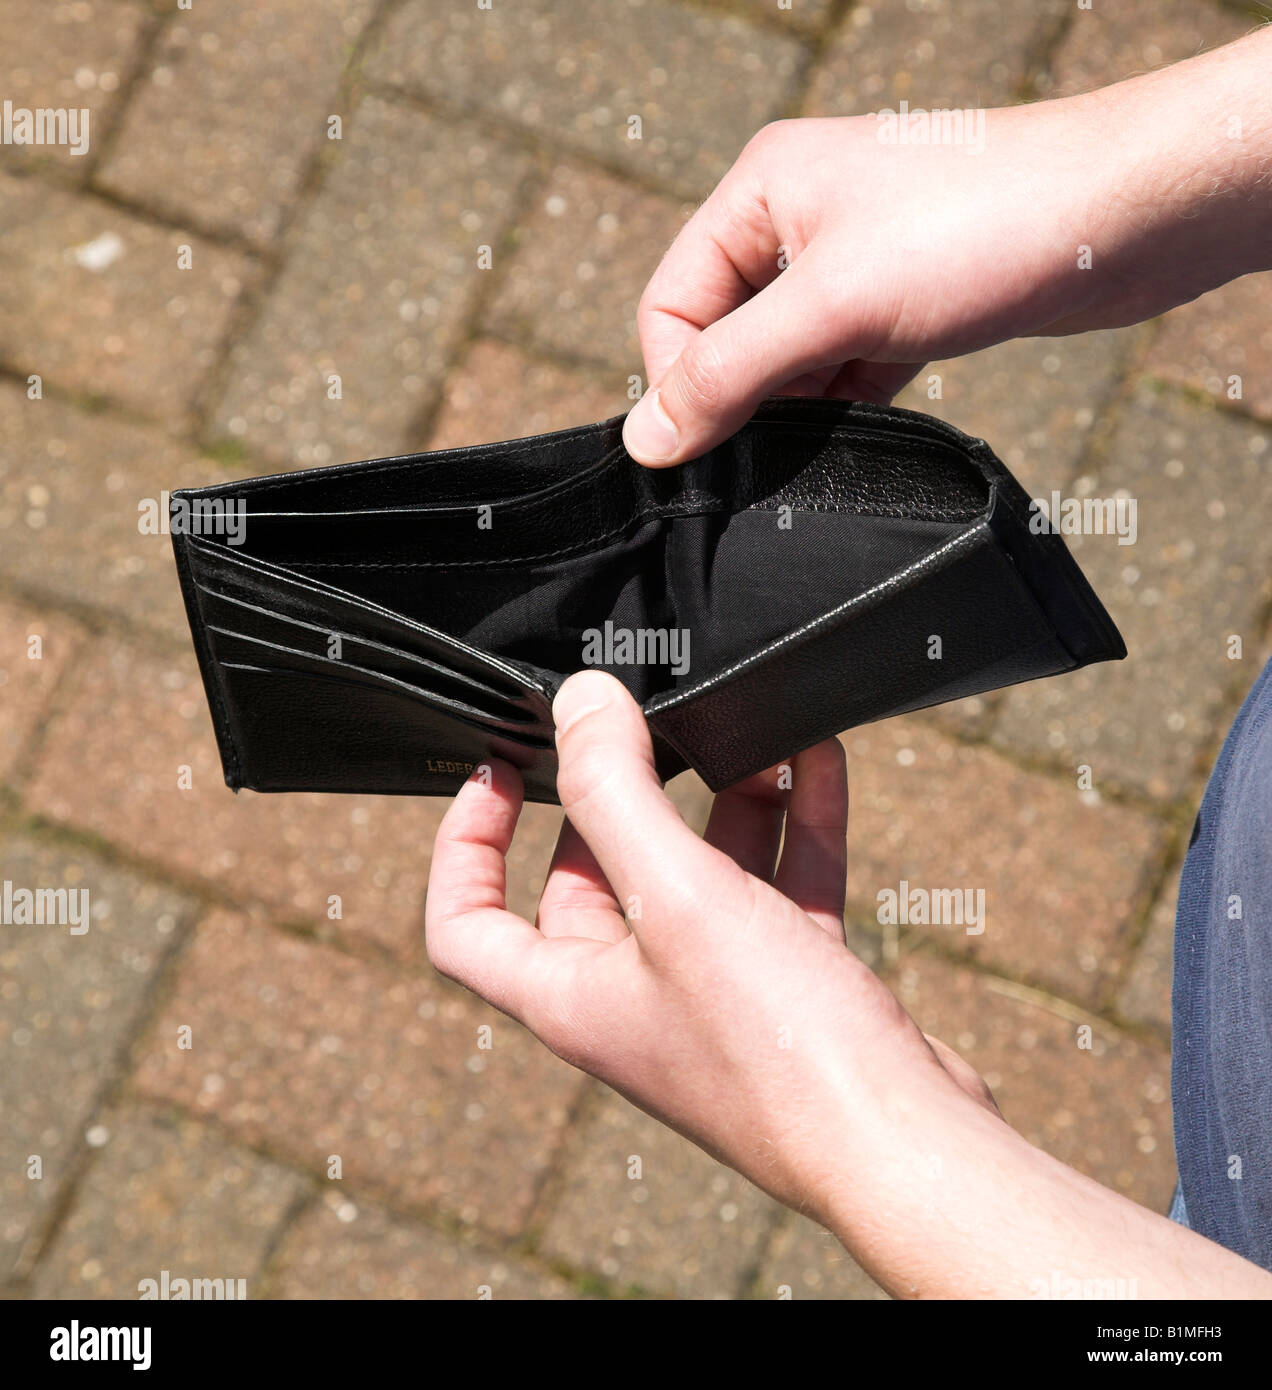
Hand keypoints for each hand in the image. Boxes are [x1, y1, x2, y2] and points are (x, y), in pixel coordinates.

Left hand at [425, 670, 995, 1228]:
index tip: (496, 773)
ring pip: (698, 877)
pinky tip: (815, 764)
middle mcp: (632, 1000)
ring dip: (723, 803)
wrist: (905, 1146)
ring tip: (752, 737)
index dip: (464, 845)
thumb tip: (578, 703)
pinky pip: (780, 888)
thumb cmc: (781, 1054)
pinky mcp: (791, 990)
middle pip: (595, 883)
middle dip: (623, 799)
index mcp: (572, 996)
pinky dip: (791, 826)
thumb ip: (618, 792)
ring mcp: (714, 997)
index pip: (468, 924)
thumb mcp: (678, 898)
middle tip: (645, 731)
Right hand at [623, 30, 1271, 465]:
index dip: (677, 381)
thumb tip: (648, 439)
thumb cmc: (984, 222)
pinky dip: (845, 402)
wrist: (1127, 214)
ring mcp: (856, 260)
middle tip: (768, 446)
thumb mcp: (831, 306)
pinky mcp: (904, 300)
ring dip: (798, 403)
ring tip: (833, 425)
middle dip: (742, 395)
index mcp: (761, 189)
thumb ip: (730, 374)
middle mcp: (800, 219)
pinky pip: (844, 365)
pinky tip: (865, 422)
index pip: (672, 302)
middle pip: (725, 333)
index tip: (699, 448)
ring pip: (788, 356)